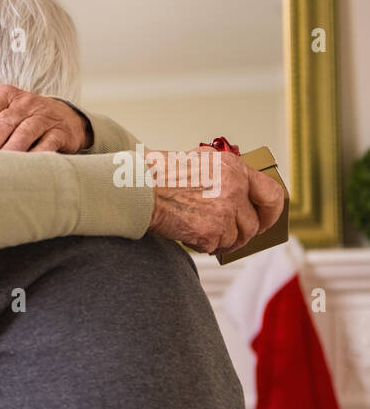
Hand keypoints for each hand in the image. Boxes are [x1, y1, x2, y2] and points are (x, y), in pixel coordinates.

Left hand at [0, 84, 91, 151]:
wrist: (65, 118)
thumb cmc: (20, 117)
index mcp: (5, 95)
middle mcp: (25, 102)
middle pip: (4, 122)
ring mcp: (45, 116)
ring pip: (25, 132)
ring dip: (10, 150)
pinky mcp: (61, 132)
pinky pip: (48, 143)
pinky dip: (36, 155)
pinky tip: (24, 168)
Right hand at [145, 149, 284, 255]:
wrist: (137, 189)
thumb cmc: (158, 175)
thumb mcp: (199, 161)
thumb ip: (224, 175)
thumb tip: (239, 197)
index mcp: (234, 167)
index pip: (272, 193)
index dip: (271, 213)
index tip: (264, 221)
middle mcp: (234, 188)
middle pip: (253, 223)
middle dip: (242, 235)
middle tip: (231, 238)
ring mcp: (224, 210)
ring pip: (236, 238)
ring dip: (222, 242)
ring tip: (204, 237)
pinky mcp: (211, 231)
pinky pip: (216, 247)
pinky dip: (204, 246)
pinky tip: (190, 237)